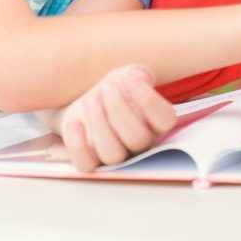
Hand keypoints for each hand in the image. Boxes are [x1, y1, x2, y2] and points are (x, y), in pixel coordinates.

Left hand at [43, 65, 177, 172]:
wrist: (90, 100)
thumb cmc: (117, 88)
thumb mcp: (128, 76)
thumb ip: (137, 75)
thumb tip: (140, 78)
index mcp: (156, 121)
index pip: (165, 120)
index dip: (149, 101)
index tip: (132, 79)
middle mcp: (140, 143)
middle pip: (137, 138)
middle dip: (119, 109)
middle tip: (107, 87)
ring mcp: (116, 154)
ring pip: (113, 154)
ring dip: (100, 124)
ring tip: (91, 100)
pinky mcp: (91, 159)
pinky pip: (87, 165)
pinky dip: (78, 145)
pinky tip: (75, 122)